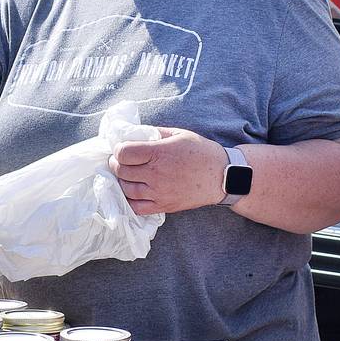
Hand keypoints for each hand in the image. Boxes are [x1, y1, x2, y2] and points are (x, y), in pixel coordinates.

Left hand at [111, 127, 229, 214]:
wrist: (222, 176)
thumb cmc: (201, 152)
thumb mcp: (178, 134)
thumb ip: (154, 133)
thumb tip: (132, 133)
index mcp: (159, 153)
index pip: (123, 153)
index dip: (118, 150)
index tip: (122, 149)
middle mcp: (157, 174)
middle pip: (121, 171)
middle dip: (116, 164)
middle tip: (121, 161)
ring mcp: (159, 192)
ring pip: (126, 190)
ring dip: (122, 181)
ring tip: (127, 175)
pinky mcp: (163, 206)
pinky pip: (136, 207)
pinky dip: (129, 200)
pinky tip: (132, 191)